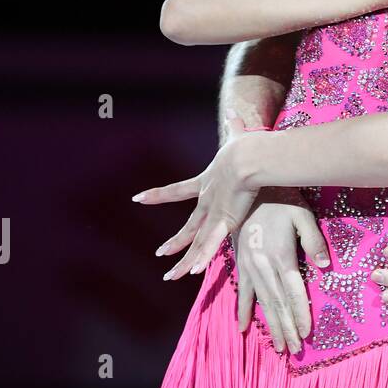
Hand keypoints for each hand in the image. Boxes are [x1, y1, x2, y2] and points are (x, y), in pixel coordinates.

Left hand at [133, 115, 262, 281]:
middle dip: (175, 240)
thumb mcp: (239, 137)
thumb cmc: (247, 147)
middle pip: (189, 226)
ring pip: (197, 242)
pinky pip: (212, 245)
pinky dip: (202, 257)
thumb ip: (236, 127)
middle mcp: (207, 201)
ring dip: (185, 260)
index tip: (138, 199)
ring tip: (171, 276)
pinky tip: (194, 272)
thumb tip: (234, 110)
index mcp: (207, 183)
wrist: (249, 157)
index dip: (158, 195)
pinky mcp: (225, 222)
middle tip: (160, 252)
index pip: (178, 191)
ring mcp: (214, 213)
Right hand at [235, 188, 329, 354]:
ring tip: (277, 346)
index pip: (293, 292)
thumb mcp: (303, 214)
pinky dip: (242, 310)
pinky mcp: (239, 262)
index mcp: (280, 255)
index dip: (299, 315)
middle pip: (277, 304)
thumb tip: (325, 266)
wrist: (246, 185)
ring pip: (261, 302)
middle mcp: (262, 265)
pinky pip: (241, 291)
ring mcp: (248, 266)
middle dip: (286, 328)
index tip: (306, 334)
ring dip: (269, 325)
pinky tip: (243, 327)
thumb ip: (314, 240)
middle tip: (293, 350)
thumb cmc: (281, 198)